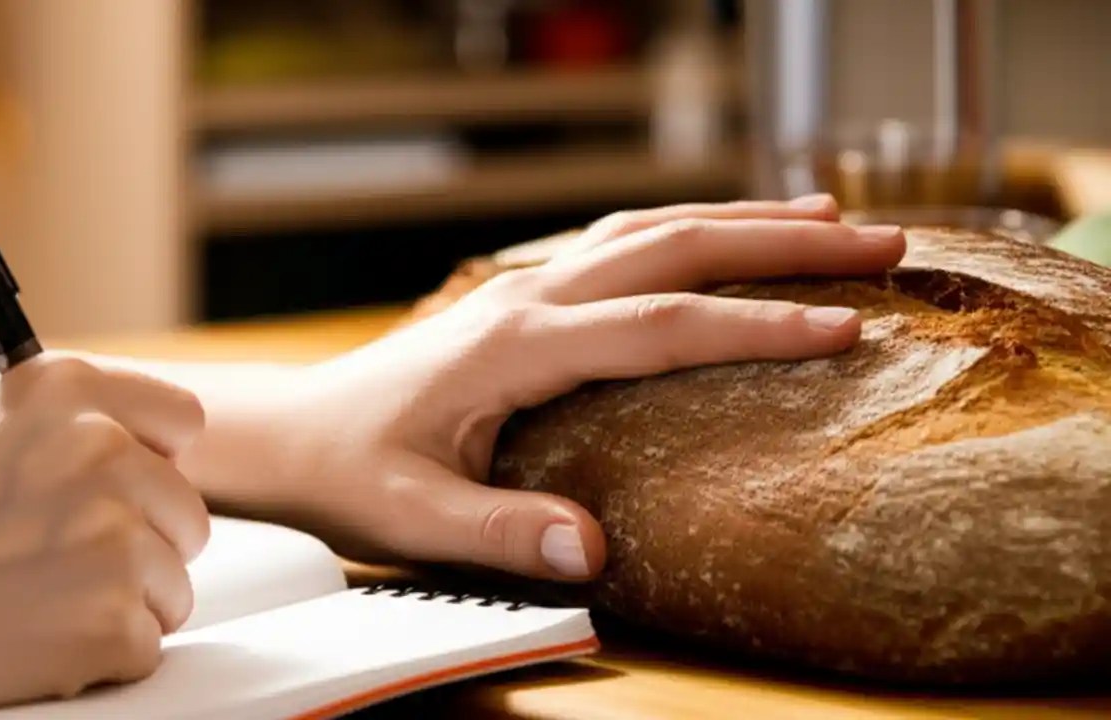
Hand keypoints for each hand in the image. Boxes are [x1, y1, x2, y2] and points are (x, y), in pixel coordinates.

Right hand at [0, 356, 207, 717]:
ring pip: (173, 585)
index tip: (127, 487)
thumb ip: (83, 427)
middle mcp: (105, 451)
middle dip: (139, 546)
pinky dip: (99, 657)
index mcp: (70, 389)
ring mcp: (115, 539)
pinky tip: (31, 639)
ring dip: (120, 604)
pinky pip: (146, 646)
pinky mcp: (112, 623)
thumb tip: (163, 456)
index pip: (182, 421)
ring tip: (32, 599)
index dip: (160, 462)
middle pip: (187, 514)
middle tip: (53, 563)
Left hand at [186, 195, 905, 582]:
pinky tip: (723, 238)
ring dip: (742, 218)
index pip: (660, 325)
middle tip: (878, 242)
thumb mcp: (414, 520)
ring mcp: (525, 289)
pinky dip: (688, 230)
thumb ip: (500, 532)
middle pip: (674, 246)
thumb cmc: (351, 473)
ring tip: (827, 215)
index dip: (756, 324)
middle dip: (782, 241)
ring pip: (651, 229)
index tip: (844, 327)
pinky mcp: (523, 297)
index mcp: (514, 348)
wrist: (296, 431)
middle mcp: (527, 299)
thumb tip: (594, 552)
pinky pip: (621, 242)